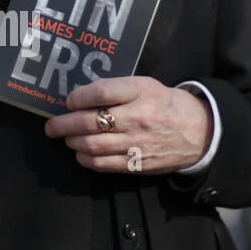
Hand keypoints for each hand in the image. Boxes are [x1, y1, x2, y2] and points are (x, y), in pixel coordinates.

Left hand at [44, 76, 212, 174]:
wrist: (199, 132)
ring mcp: (138, 143)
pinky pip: (103, 164)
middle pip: (91, 122)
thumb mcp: (145, 86)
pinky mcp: (137, 163)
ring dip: (72, 142)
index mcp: (141, 92)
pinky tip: (80, 153)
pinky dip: (85, 159)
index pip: (101, 93)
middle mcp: (139, 117)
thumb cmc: (164, 104)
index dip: (78, 98)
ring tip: (66, 138)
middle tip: (51, 125)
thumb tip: (79, 99)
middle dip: (64, 124)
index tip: (68, 101)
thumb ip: (115, 90)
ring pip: (92, 145)